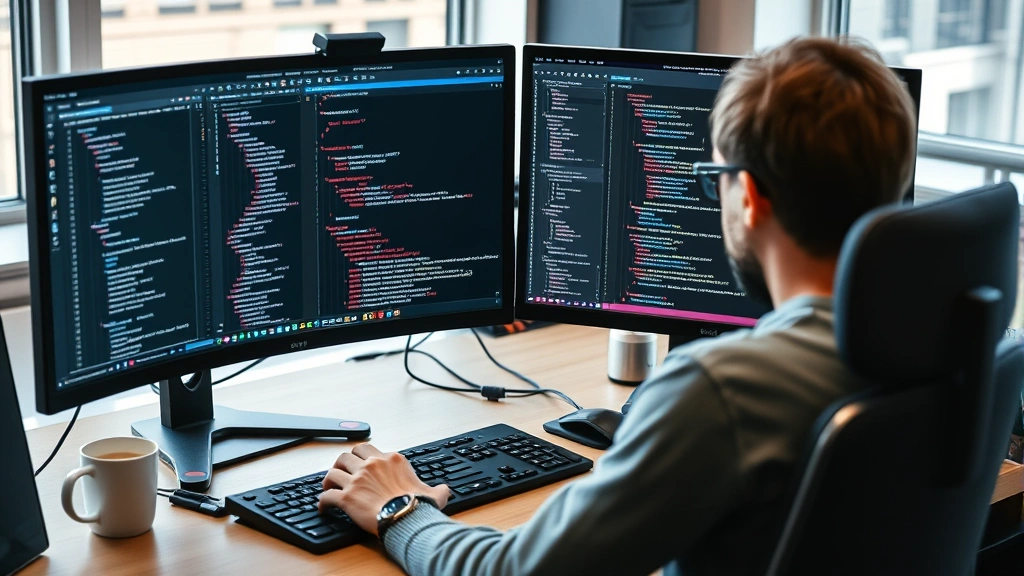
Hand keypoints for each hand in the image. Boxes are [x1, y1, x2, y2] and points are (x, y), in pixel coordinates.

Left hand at [319, 443, 449, 535]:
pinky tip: (323, 508)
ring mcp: (358, 480)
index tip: (362, 467)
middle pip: (348, 455)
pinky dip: (323, 502)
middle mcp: (372, 465)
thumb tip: (444, 490)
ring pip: (333, 472)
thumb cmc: (420, 506)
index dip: (363, 459)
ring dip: (328, 479)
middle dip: (342, 462)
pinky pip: (327, 496)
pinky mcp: (347, 497)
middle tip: (341, 471)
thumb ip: (438, 489)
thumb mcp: (435, 493)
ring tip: (327, 486)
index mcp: (391, 460)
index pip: (370, 450)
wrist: (408, 519)